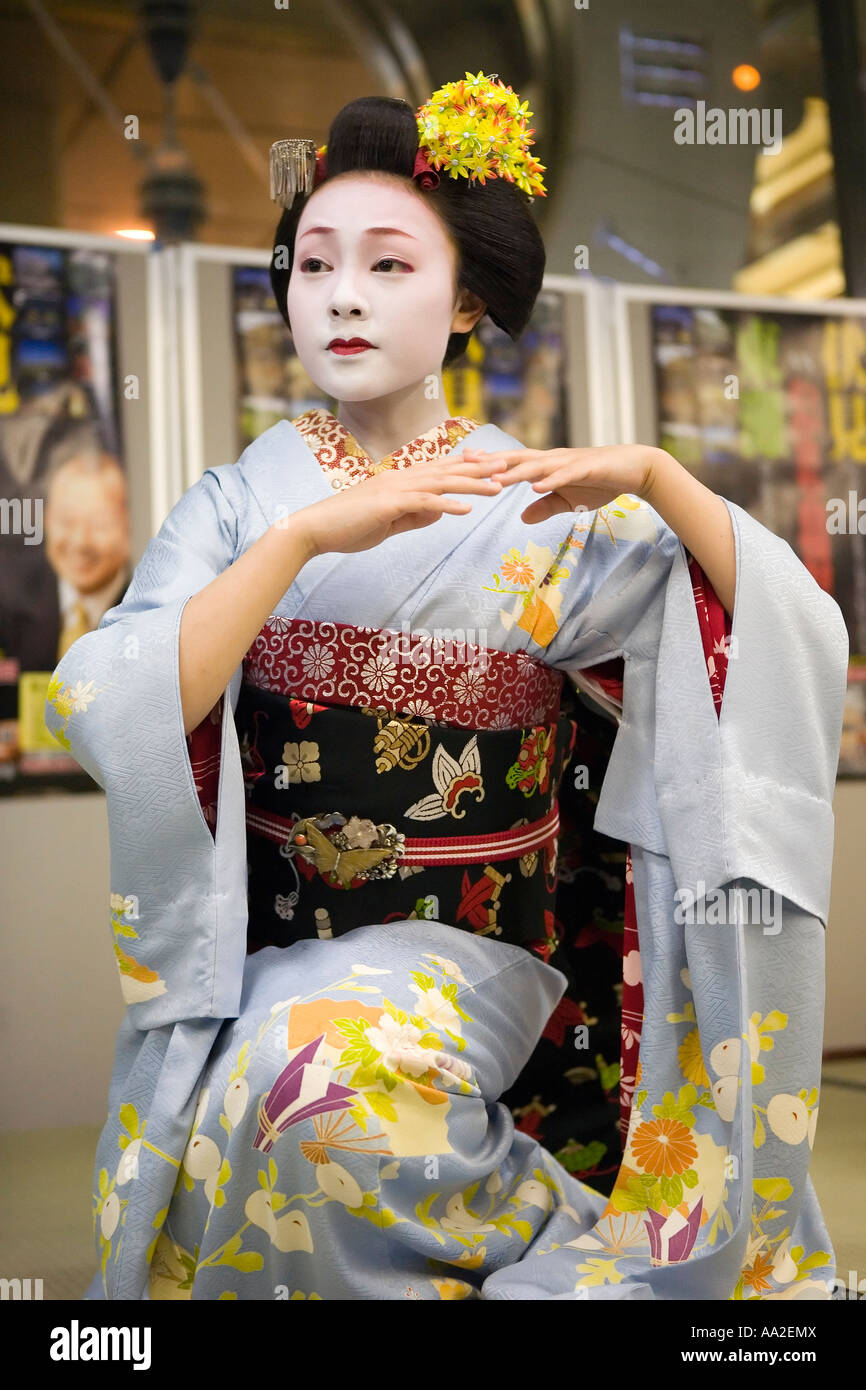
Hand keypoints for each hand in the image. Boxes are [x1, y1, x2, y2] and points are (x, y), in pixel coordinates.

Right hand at [290, 454, 506, 556]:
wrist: (315, 530)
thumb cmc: (349, 527)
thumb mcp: (389, 522)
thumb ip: (414, 516)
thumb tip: (440, 513)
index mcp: (401, 480)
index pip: (441, 469)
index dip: (468, 465)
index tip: (492, 463)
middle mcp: (401, 478)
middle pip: (448, 470)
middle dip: (480, 468)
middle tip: (509, 465)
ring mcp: (394, 489)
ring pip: (441, 482)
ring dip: (471, 483)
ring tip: (497, 485)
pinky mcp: (387, 504)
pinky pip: (422, 503)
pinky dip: (446, 504)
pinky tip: (466, 509)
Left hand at [460, 444, 663, 523]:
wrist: (633, 469)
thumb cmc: (600, 482)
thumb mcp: (569, 501)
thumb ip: (545, 507)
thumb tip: (523, 517)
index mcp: (546, 466)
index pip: (511, 463)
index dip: (487, 463)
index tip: (462, 465)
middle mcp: (552, 459)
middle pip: (516, 460)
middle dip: (491, 462)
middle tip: (464, 465)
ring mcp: (568, 462)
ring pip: (536, 466)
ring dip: (514, 473)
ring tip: (494, 479)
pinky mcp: (586, 469)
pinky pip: (564, 475)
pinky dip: (550, 480)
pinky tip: (536, 487)